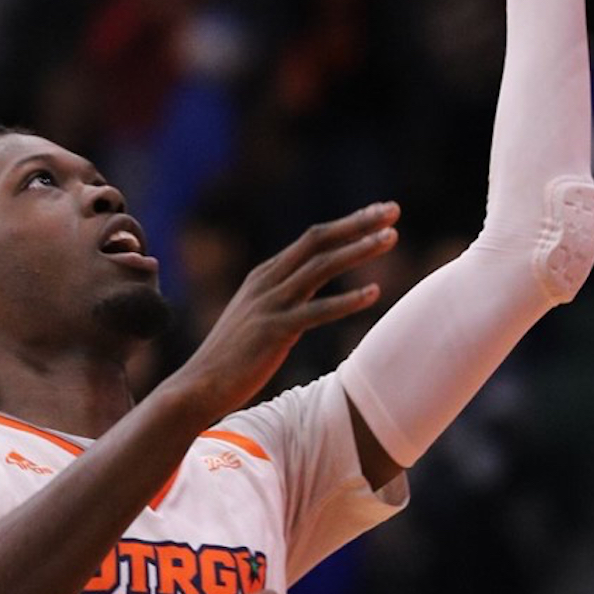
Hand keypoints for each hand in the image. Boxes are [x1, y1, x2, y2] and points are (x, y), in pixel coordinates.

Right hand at [164, 202, 400, 421]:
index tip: (380, 213)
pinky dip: (346, 301)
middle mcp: (267, 281)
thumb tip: (313, 283)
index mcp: (265, 275)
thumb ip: (286, 295)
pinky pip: (316, 311)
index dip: (348, 224)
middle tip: (393, 210)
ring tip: (390, 238)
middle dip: (358, 223)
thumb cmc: (234, 355)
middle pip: (318, 241)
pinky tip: (374, 293)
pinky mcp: (273, 331)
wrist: (200, 384)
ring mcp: (269, 304)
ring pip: (320, 268)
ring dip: (358, 251)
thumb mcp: (260, 314)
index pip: (313, 239)